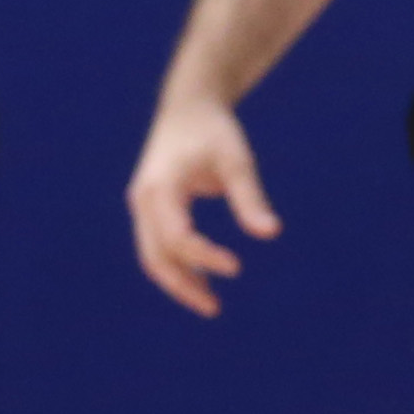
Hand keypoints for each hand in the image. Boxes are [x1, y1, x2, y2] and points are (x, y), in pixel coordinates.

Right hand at [126, 96, 281, 317]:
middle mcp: (144, 197)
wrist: (188, 106)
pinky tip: (201, 279)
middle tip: (215, 308)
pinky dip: (176, 265)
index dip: (205, 257)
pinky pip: (156, 244)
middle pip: (155, 254)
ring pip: (151, 254)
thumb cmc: (214, 132)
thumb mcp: (237, 161)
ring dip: (177, 281)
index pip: (177, 235)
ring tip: (210, 303)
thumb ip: (250, 198)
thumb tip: (271, 233)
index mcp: (161, 185)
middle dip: (183, 284)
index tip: (237, 267)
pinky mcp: (149, 206)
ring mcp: (142, 202)